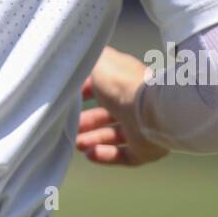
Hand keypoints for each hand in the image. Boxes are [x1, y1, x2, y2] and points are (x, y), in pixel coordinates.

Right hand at [77, 46, 168, 166]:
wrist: (147, 109)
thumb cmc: (120, 83)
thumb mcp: (98, 61)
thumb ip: (88, 62)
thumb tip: (79, 64)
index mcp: (126, 81)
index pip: (104, 88)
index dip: (86, 93)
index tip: (70, 99)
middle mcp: (134, 104)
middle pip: (107, 114)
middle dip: (87, 121)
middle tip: (70, 126)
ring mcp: (141, 128)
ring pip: (114, 135)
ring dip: (93, 139)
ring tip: (76, 143)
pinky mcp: (145, 150)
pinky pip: (123, 155)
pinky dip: (105, 155)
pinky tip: (89, 154)